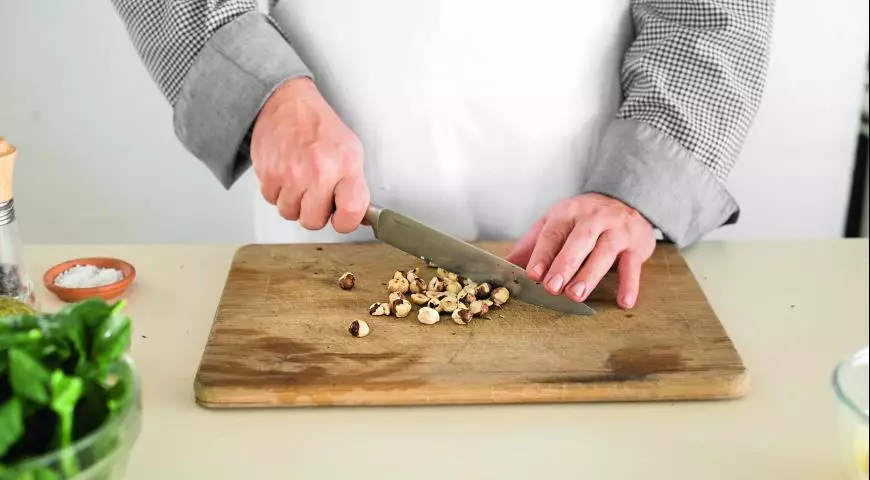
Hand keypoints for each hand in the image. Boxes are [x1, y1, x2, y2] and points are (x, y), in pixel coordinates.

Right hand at [251, 77, 369, 232]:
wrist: (286, 104)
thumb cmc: (319, 126)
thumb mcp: (351, 150)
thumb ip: (355, 185)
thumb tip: (360, 217)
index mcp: (345, 165)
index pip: (351, 213)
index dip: (346, 221)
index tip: (342, 217)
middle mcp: (318, 171)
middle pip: (314, 221)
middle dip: (315, 212)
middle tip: (316, 192)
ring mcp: (290, 174)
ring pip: (290, 214)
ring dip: (294, 202)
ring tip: (300, 180)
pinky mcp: (268, 174)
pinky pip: (272, 201)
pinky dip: (278, 192)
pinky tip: (285, 174)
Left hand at [505, 193, 655, 308]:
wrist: (625, 199)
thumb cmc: (582, 219)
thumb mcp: (554, 223)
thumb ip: (531, 246)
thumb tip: (505, 267)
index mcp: (567, 213)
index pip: (553, 233)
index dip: (542, 254)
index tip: (532, 274)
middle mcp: (593, 218)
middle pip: (579, 241)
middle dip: (565, 265)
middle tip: (553, 288)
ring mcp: (617, 230)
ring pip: (604, 252)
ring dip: (590, 275)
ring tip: (576, 295)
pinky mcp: (636, 244)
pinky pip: (633, 265)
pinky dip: (630, 284)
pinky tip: (624, 301)